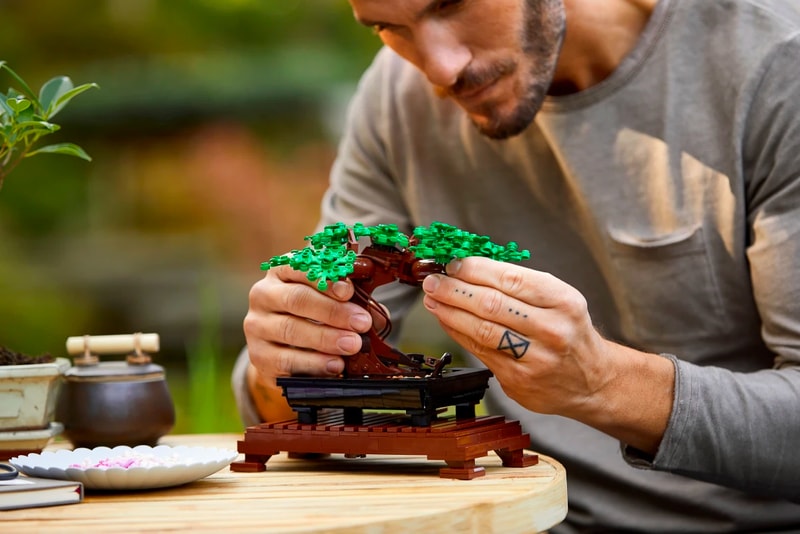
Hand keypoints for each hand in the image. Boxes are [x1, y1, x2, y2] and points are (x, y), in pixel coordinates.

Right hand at [243, 265, 374, 420]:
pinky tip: (335, 365)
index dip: (326, 280)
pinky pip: (286, 360)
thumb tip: (376, 316)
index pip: (300, 268)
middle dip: (333, 311)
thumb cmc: (311, 313)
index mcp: (281, 271)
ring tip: (353, 345)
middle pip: (297, 299)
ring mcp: (257, 325)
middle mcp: (263, 295)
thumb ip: (350, 300)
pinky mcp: (258, 355)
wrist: (281, 346)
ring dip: (326, 338)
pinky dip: (314, 364)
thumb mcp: (328, 298)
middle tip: (361, 323)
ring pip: (291, 330)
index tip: (349, 291)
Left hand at [421, 256, 673, 452]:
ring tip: (433, 299)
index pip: (511, 279)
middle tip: (433, 281)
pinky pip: (480, 351)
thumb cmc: (569, 332)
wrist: (592, 380)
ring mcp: (535, 359)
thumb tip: (467, 269)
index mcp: (563, 302)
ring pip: (482, 330)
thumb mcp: (558, 300)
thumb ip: (518, 285)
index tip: (454, 264)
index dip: (476, 270)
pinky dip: (458, 333)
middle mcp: (552, 330)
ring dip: (450, 312)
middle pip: (492, 304)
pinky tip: (447, 320)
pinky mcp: (519, 381)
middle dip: (455, 290)